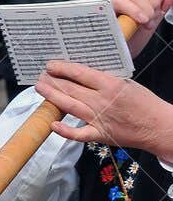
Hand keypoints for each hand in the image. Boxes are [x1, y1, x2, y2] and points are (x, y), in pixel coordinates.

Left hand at [35, 60, 172, 159]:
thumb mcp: (126, 82)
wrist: (158, 126)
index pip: (80, 73)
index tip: (50, 65)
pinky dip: (65, 131)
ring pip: (70, 106)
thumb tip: (81, 74)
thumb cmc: (144, 102)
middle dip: (53, 81)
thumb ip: (104, 79)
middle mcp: (102, 101)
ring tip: (40, 89)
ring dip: (52, 97)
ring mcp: (100, 119)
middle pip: (71, 89)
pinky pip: (79, 134)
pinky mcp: (100, 135)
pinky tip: (53, 125)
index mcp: (110, 85)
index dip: (62, 68)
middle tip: (40, 75)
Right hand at [110, 0, 172, 56]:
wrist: (116, 54)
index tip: (159, 4)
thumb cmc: (131, 39)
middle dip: (153, 0)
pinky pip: (121, 1)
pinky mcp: (103, 9)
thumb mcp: (151, 20)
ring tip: (145, 22)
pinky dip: (135, 11)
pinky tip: (140, 20)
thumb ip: (161, 6)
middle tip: (152, 17)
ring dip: (146, 9)